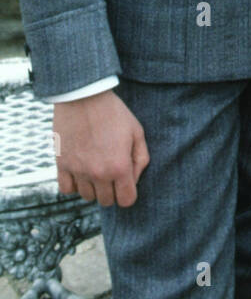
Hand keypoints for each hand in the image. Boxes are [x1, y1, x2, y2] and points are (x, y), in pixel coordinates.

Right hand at [53, 91, 148, 207]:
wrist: (84, 97)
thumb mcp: (137, 132)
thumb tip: (134, 179)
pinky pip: (66, 189)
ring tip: (96, 168)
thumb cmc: (113, 112)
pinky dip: (74, 185)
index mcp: (119, 167)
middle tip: (112, 173)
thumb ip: (140, 159)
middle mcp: (98, 173)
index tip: (126, 183)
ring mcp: (78, 171)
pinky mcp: (62, 165)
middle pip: (106, 201)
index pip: (126, 201)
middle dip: (112, 191)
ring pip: (87, 197)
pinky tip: (81, 172)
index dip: (128, 193)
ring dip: (93, 187)